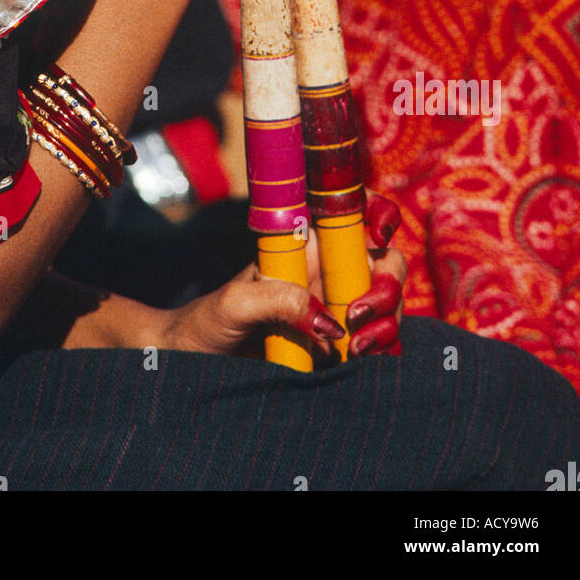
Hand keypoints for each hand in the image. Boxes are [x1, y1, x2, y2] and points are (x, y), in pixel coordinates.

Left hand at [156, 191, 405, 364]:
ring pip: (387, 306)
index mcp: (304, 248)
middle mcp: (327, 274)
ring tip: (356, 349)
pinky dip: (382, 353)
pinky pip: (379, 345)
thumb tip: (330, 322)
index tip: (380, 232)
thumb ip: (278, 300)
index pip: (351, 216)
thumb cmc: (206, 322)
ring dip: (387, 324)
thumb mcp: (235, 304)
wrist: (191, 367)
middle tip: (357, 316)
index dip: (377, 212)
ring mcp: (336, 311)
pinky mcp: (339, 349)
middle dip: (387, 285)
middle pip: (384, 263)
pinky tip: (360, 363)